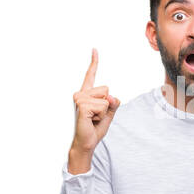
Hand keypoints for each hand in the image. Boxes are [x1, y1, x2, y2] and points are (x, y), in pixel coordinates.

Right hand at [70, 48, 119, 169]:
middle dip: (107, 105)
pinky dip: (101, 116)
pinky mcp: (82, 106)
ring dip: (104, 112)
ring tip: (92, 119)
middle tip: (95, 116)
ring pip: (106, 99)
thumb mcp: (109, 113)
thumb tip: (111, 97)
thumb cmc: (94, 128)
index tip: (94, 50)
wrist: (86, 143)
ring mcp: (80, 100)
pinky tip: (91, 121)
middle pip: (107, 90)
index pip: (90, 76)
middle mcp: (81, 94)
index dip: (94, 63)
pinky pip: (103, 106)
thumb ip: (113, 103)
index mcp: (87, 94)